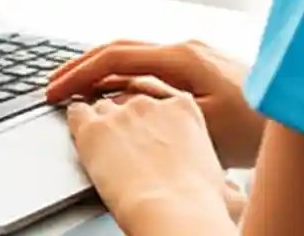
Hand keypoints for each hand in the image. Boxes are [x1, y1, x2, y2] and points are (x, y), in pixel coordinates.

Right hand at [47, 40, 265, 167]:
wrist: (299, 113)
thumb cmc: (258, 123)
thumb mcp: (201, 124)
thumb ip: (154, 108)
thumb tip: (116, 102)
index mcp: (181, 57)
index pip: (115, 56)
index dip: (79, 73)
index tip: (54, 91)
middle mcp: (185, 48)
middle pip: (119, 49)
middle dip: (81, 67)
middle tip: (52, 86)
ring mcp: (195, 54)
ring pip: (135, 56)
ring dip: (103, 71)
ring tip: (75, 90)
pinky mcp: (201, 67)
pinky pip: (152, 66)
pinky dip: (126, 77)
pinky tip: (115, 95)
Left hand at [67, 82, 235, 234]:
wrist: (175, 210)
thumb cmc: (200, 202)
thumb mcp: (220, 181)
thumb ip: (220, 179)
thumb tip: (230, 195)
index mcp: (184, 108)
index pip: (157, 93)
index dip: (147, 110)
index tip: (144, 124)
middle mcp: (151, 103)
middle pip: (127, 97)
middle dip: (123, 116)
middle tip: (121, 139)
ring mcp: (120, 113)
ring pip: (100, 104)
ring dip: (98, 119)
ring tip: (97, 137)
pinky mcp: (93, 128)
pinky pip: (75, 112)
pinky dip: (73, 118)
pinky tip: (74, 128)